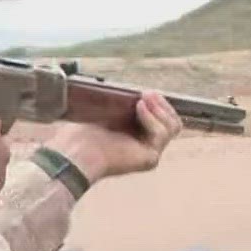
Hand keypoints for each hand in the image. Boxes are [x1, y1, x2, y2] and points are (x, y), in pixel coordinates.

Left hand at [39, 91, 182, 182]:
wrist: (77, 149)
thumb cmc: (85, 130)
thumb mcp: (110, 108)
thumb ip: (126, 102)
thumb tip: (141, 91)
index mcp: (137, 133)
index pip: (163, 117)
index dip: (160, 103)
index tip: (147, 91)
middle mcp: (146, 145)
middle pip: (172, 123)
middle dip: (163, 105)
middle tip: (148, 93)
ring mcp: (150, 153)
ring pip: (172, 128)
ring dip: (160, 109)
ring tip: (144, 98)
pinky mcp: (150, 159)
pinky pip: (161, 134)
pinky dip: (152, 119)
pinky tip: (140, 108)